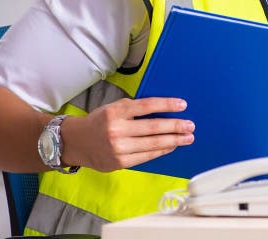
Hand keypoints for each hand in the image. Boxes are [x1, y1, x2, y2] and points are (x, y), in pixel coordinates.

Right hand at [61, 97, 194, 171]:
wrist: (76, 142)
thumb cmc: (100, 122)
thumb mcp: (114, 108)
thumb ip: (135, 109)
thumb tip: (164, 110)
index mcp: (116, 112)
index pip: (147, 106)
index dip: (167, 105)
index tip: (183, 105)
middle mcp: (116, 130)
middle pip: (153, 127)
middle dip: (175, 126)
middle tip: (190, 125)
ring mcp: (118, 148)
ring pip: (152, 144)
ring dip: (174, 140)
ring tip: (187, 138)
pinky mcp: (119, 162)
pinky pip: (146, 156)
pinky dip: (161, 151)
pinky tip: (171, 146)